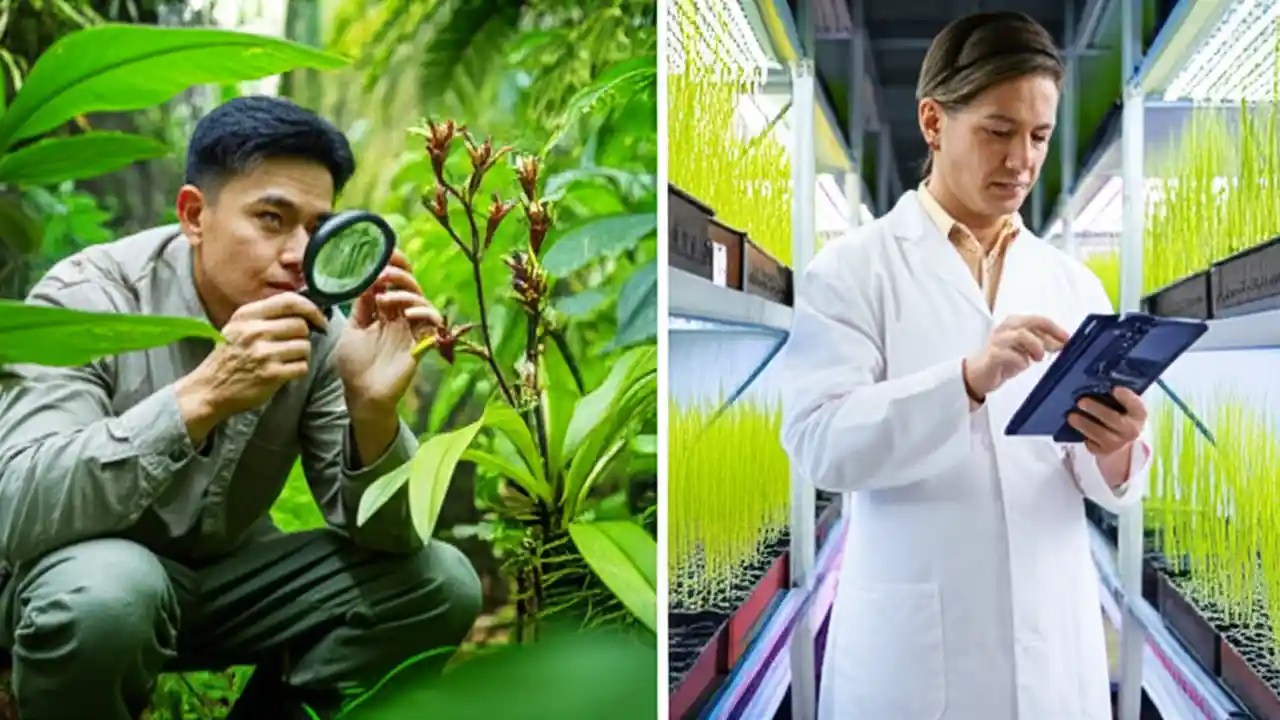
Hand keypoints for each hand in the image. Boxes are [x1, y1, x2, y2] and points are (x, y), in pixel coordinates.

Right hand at [175, 293, 326, 440]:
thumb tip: (304, 310)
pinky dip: (298, 370)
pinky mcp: (271, 375)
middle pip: (301, 325)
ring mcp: (263, 353)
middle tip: (293, 345)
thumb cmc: (229, 357)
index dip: (311, 309)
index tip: (319, 319)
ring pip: (305, 347)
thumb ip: (265, 316)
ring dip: (301, 355)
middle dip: (303, 336)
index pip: (289, 301)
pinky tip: (285, 372)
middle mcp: (255, 331)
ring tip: (286, 360)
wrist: (210, 389)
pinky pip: (302, 367)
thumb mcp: (238, 327)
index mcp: (247, 315)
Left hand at [334, 249, 441, 413]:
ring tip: (387, 296)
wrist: (361, 396)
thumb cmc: (355, 366)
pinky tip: (406, 313)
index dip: (392, 266)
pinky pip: (431, 323)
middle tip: (384, 272)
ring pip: (421, 300)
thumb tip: (362, 281)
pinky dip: (423, 313)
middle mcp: (400, 318)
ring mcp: (411, 331)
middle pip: (410, 286)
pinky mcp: (420, 345)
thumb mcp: (352, 330)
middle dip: (399, 274)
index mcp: (384, 312)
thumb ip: (360, 307)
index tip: (383, 254)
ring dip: (405, 293)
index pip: (393, 282)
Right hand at [963, 314, 1070, 399]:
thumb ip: (1042, 344)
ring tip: (1039, 358)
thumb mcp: (1026, 350)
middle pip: (1030, 322)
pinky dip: (1020, 360)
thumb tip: (1062, 344)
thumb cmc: (1003, 360)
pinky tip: (1023, 365)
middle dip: (1048, 334)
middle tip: (1058, 348)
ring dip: (1035, 346)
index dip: (1055, 328)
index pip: (1038, 320)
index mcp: (1014, 324)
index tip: (1067, 339)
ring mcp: (997, 341)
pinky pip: (1008, 354)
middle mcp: (1005, 329)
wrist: (978, 375)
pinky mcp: (991, 356)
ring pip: (1019, 335)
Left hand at [1068, 387, 1145, 457]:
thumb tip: (1097, 382)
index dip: (1126, 397)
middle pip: (1114, 420)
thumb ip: (1117, 397)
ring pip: (1100, 434)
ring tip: (1071, 415)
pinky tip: (1075, 426)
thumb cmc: (1120, 415)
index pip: (1136, 405)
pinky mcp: (1103, 452)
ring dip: (1084, 424)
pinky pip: (1091, 443)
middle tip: (1081, 401)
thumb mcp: (1124, 406)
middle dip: (1097, 409)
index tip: (1114, 389)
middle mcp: (1132, 430)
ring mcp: (1118, 443)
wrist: (1120, 442)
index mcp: (1139, 414)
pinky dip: (1082, 434)